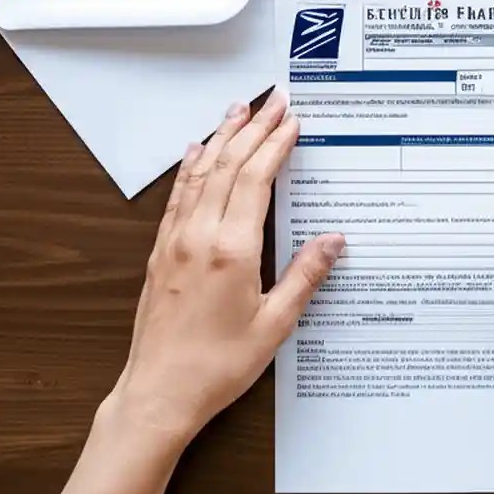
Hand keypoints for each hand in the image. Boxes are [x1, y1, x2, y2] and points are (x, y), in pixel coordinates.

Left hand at [107, 92, 344, 443]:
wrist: (159, 393)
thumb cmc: (218, 366)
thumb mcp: (275, 325)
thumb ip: (305, 276)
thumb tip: (334, 240)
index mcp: (232, 250)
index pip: (256, 179)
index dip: (275, 145)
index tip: (291, 121)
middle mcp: (199, 236)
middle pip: (228, 166)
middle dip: (253, 129)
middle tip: (272, 101)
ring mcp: (174, 242)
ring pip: (200, 174)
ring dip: (221, 138)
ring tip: (237, 110)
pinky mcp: (159, 254)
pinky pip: (178, 197)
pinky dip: (191, 168)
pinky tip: (196, 153)